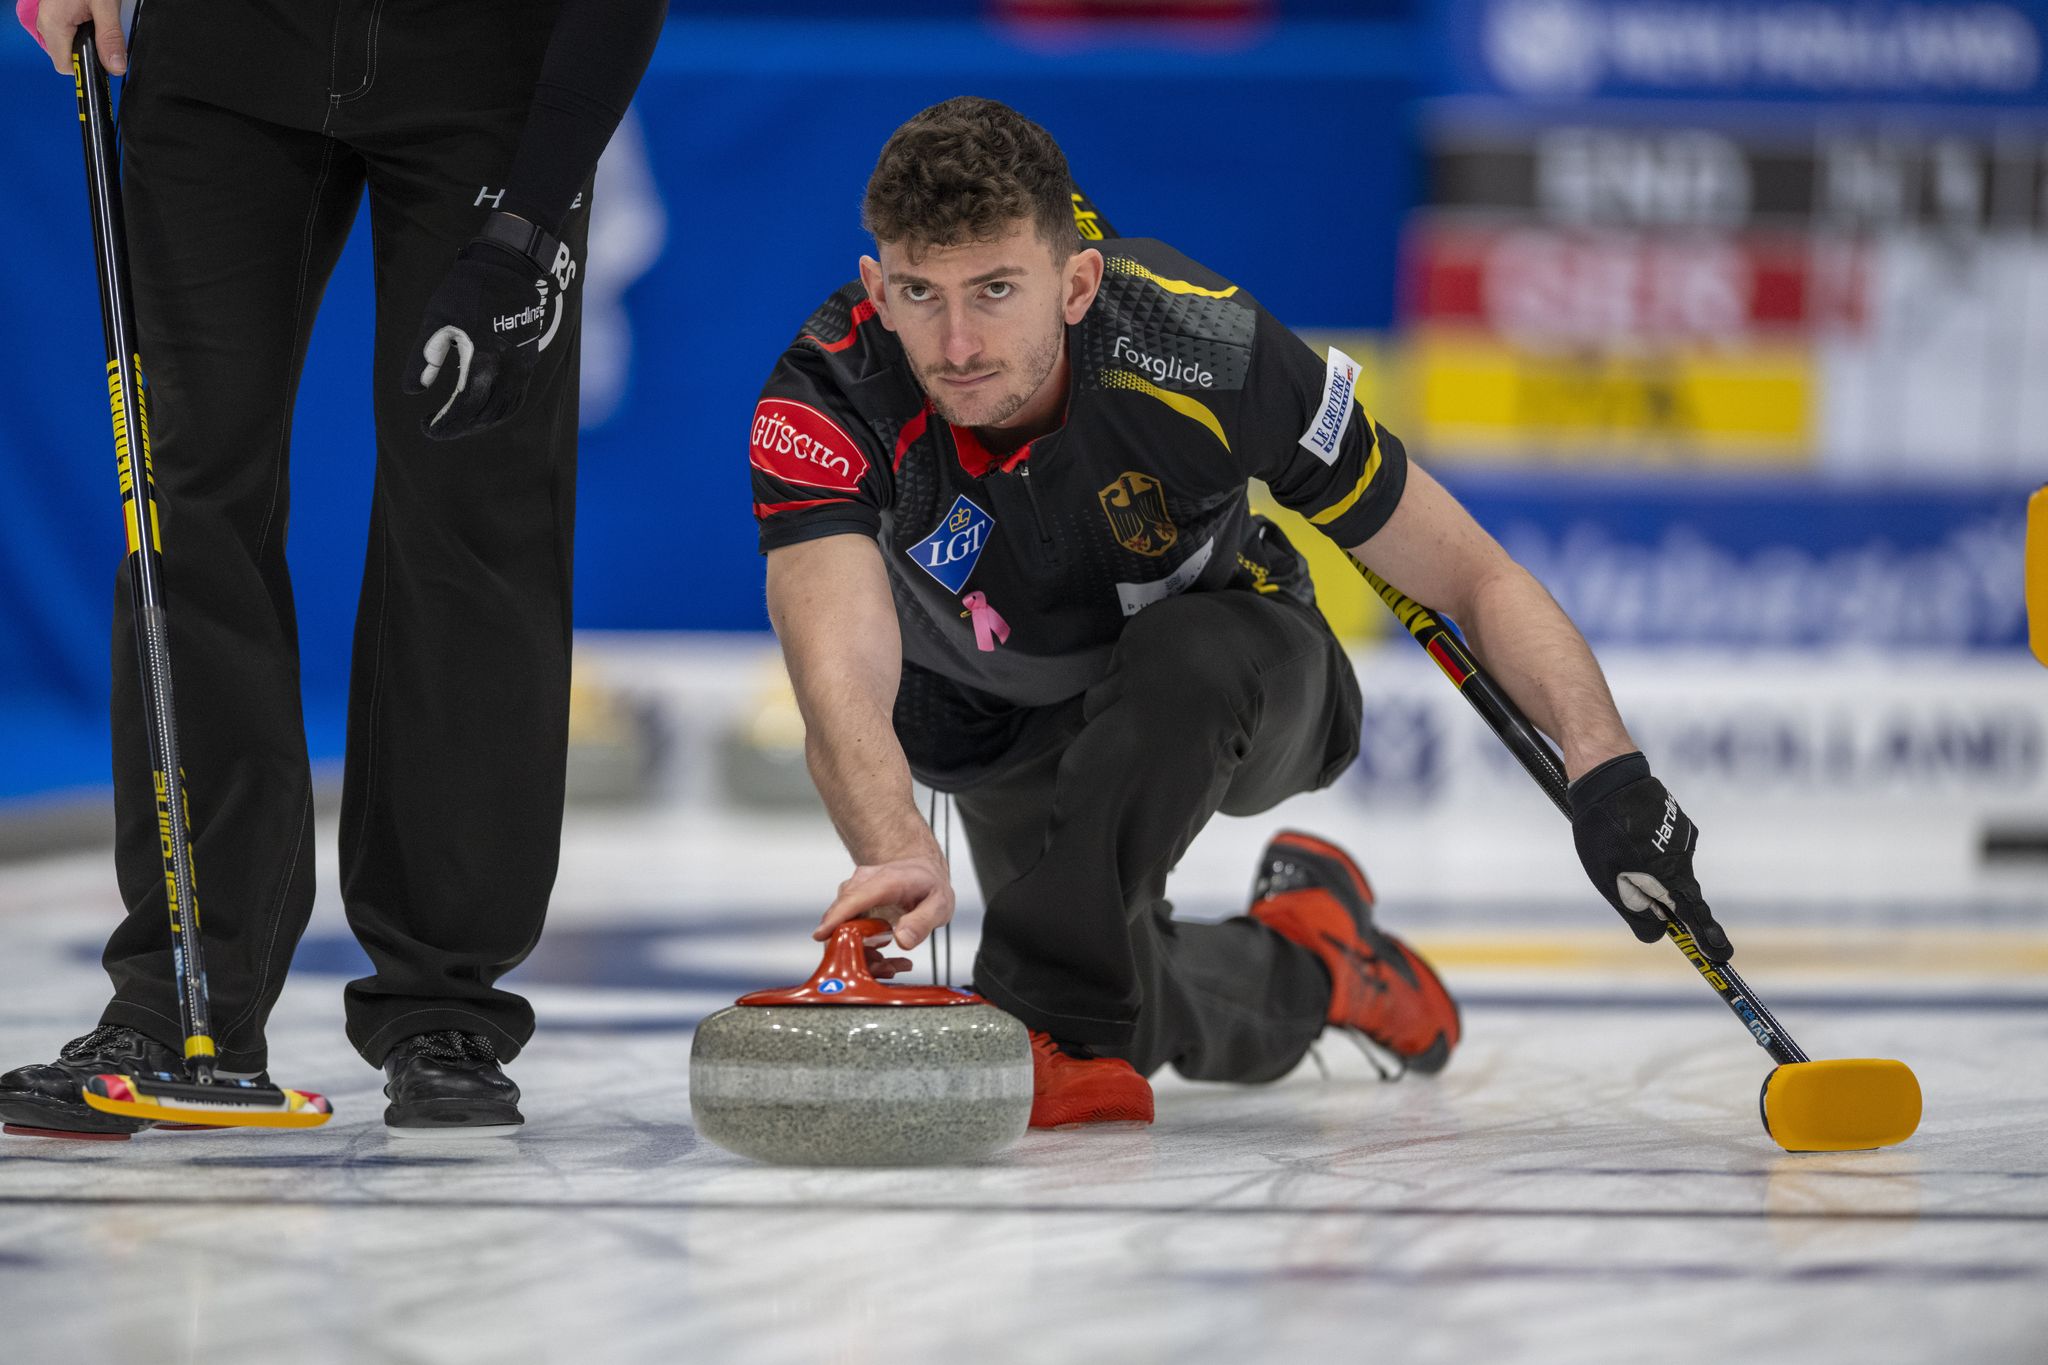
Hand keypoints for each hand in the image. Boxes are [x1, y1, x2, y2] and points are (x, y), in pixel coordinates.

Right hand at [26, 0, 124, 73]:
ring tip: (98, 23)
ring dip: (87, 42)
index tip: (105, 63)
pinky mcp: (55, 14)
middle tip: (104, 37)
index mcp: (54, 25)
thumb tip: (115, 67)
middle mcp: (46, 24)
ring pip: (69, 46)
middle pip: (67, 58)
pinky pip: (68, 34)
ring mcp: (48, 19)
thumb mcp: (106, 7)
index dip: (87, 68)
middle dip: (89, 54)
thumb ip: (110, 38)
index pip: (66, 66)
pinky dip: (83, 32)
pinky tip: (92, 19)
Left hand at [403, 213, 576, 440]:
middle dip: (460, 427)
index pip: (464, 406)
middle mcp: (508, 368)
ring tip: (458, 424)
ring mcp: (522, 366)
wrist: (508, 267)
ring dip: (480, 423)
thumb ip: (422, 358)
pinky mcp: (529, 361)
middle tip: (438, 429)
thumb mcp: (435, 320)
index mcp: (484, 359)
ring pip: (504, 410)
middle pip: (485, 414)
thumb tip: (412, 391)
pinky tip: (481, 411)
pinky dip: (497, 411)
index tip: (426, 428)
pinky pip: (515, 398)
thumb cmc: (466, 290)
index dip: (445, 423)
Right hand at [815, 854, 953, 952]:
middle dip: (858, 951)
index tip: (822, 935)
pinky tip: (882, 956)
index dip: (836, 917)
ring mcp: (854, 892)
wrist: (921, 871)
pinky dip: (861, 948)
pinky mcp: (850, 904)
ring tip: (890, 964)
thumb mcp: (940, 904)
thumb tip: (902, 939)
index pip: (855, 898)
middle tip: (886, 967)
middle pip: (844, 919)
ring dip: (862, 953)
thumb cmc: (929, 885)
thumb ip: (922, 922)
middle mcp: (863, 883)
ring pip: (843, 928)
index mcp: (886, 880)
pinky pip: (847, 929)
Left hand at [1568, 751, 1732, 962]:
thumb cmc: (1604, 833)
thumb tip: (1657, 934)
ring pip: (1668, 866)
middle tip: (1631, 882)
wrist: (1609, 777)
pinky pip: (1662, 845)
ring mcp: (1682, 836)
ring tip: (1613, 848)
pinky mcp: (1676, 821)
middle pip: (1679, 891)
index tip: (1721, 956)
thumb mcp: (1610, 879)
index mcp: (1669, 876)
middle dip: (1659, 896)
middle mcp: (1683, 858)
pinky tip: (1624, 832)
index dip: (1707, 937)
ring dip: (1646, 867)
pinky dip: (1646, 847)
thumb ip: (1635, 909)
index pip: (1695, 915)